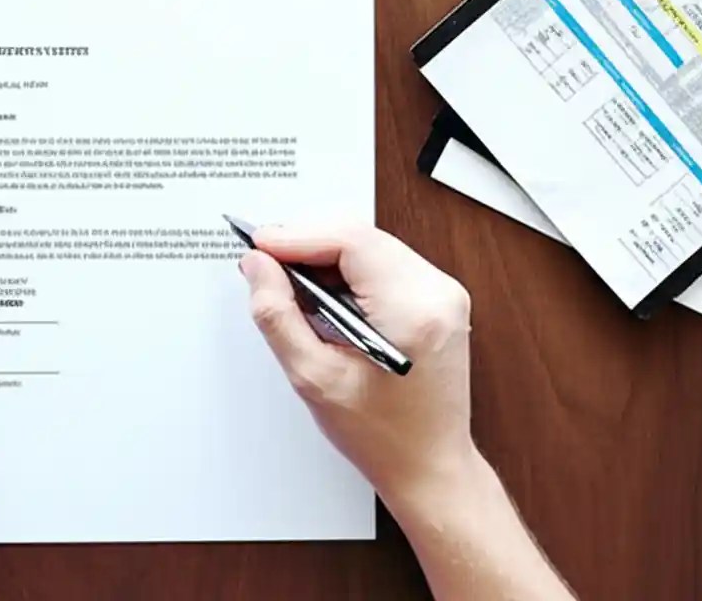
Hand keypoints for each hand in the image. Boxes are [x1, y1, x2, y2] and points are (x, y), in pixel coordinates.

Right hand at [239, 224, 474, 506]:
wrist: (430, 464)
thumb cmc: (383, 435)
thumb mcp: (314, 377)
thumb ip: (278, 315)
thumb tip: (258, 267)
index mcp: (413, 310)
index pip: (350, 241)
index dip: (298, 236)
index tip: (261, 245)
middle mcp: (437, 293)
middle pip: (360, 236)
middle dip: (307, 242)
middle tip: (265, 263)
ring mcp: (444, 293)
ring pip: (371, 245)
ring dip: (325, 255)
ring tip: (288, 281)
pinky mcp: (438, 298)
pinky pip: (385, 262)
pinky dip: (347, 269)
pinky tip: (321, 292)